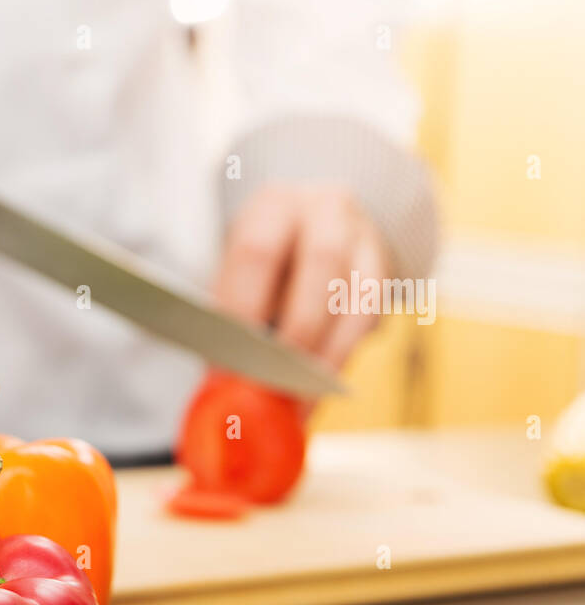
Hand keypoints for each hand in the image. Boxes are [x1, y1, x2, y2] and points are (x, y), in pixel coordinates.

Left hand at [214, 183, 389, 369]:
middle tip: (272, 381)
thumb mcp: (233, 274)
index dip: (243, 309)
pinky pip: (371, 317)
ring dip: (326, 355)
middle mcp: (325, 210)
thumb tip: (220, 386)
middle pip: (321, 264)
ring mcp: (363, 236)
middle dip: (297, 331)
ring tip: (296, 399)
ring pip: (357, 297)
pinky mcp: (384, 270)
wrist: (305, 230)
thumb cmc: (257, 265)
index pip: (257, 250)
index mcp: (273, 205)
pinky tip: (318, 387)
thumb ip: (227, 319)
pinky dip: (343, 357)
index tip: (230, 361)